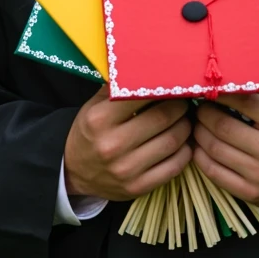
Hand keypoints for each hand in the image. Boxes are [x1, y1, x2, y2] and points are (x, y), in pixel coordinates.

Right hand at [64, 86, 192, 200]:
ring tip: (184, 119)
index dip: (164, 87)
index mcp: (100, 119)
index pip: (143, 95)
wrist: (73, 171)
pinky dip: (185, 151)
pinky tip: (182, 142)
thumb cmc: (90, 131)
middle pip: (164, 118)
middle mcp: (112, 145)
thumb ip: (120, 88)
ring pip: (173, 141)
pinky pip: (175, 166)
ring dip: (186, 127)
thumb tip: (153, 69)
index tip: (173, 84)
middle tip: (184, 101)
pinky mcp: (137, 188)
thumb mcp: (95, 105)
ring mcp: (126, 170)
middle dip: (180, 106)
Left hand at [193, 94, 258, 206]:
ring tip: (198, 124)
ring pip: (213, 148)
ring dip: (199, 133)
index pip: (244, 102)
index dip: (221, 93)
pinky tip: (200, 146)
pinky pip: (212, 171)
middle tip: (200, 107)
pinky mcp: (249, 192)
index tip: (210, 89)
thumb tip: (229, 80)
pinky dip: (200, 155)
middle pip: (222, 126)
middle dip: (204, 113)